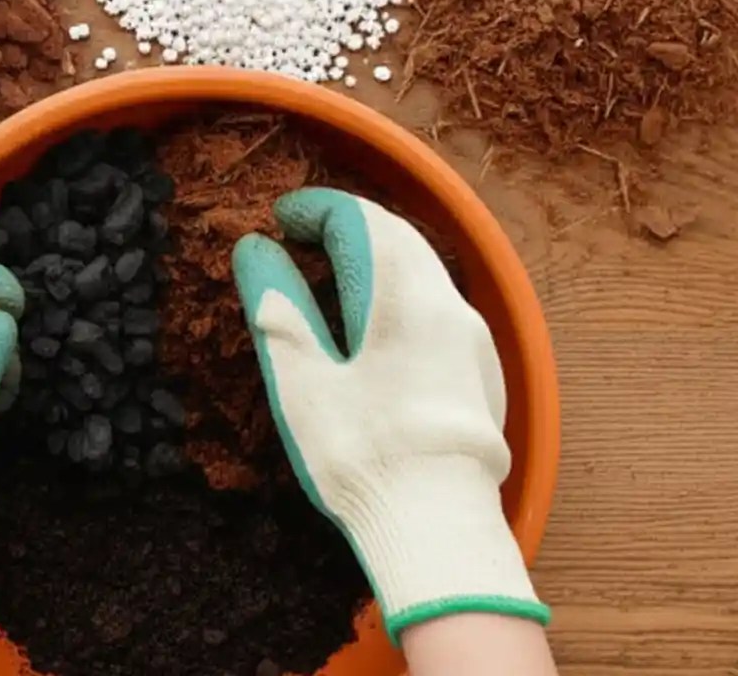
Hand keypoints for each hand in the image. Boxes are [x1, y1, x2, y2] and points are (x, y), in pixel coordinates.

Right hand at [232, 188, 547, 642]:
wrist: (439, 526)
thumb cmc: (363, 454)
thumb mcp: (302, 378)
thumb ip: (279, 306)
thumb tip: (257, 250)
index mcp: (404, 296)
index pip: (360, 220)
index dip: (315, 209)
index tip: (280, 218)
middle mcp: (450, 307)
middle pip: (401, 239)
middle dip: (350, 226)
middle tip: (304, 235)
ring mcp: (473, 342)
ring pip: (426, 274)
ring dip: (379, 260)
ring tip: (333, 276)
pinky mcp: (480, 377)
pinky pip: (440, 311)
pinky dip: (402, 296)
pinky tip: (378, 328)